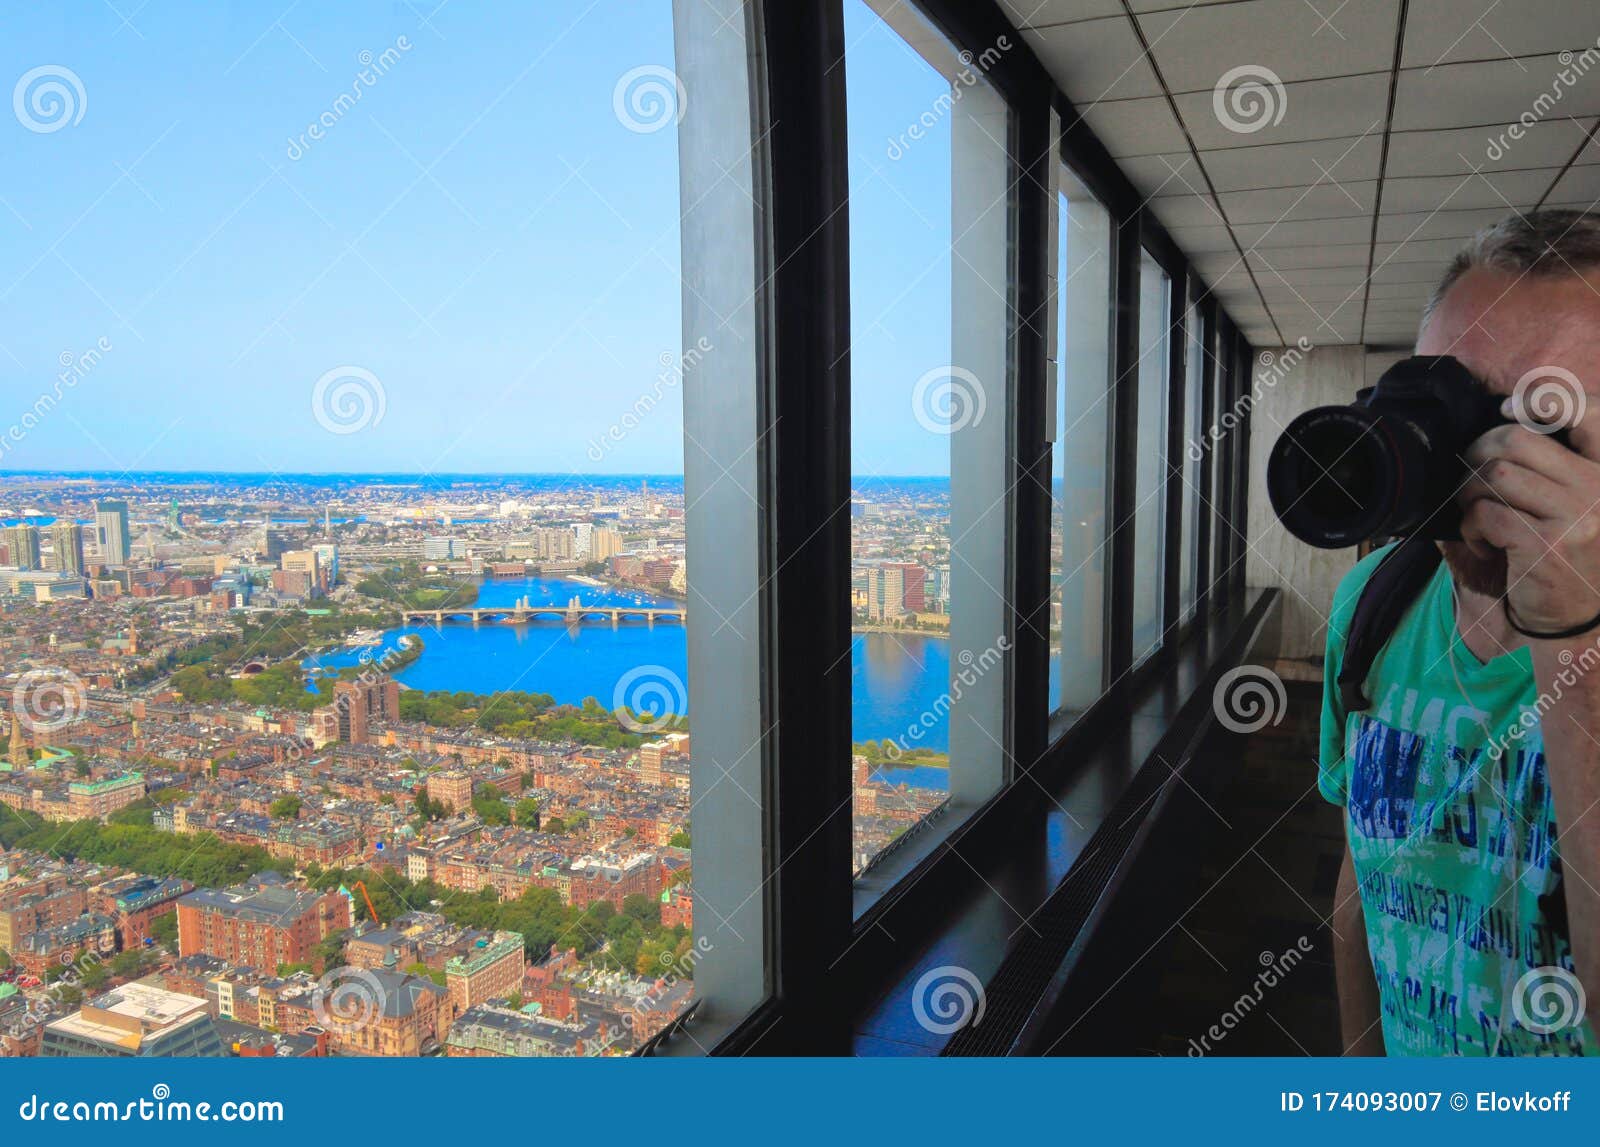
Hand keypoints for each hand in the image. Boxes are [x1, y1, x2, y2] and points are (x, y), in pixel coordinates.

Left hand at [1460, 414, 1599, 631]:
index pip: (1588, 411)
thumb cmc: (1561, 555)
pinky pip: (1486, 513)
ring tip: (1477, 517)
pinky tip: (1485, 547)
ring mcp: (1580, 514)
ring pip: (1497, 474)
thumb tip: (1505, 414)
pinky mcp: (1549, 543)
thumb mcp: (1569, 504)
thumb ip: (1549, 464)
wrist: (1571, 620)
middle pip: (1519, 438)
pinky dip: (1471, 528)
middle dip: (1478, 453)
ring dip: (1469, 493)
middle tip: (1471, 481)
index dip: (1542, 399)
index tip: (1508, 409)